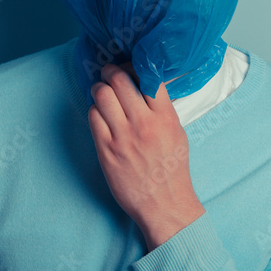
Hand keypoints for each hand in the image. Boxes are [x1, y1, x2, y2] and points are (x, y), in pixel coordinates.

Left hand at [88, 62, 204, 251]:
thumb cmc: (172, 169)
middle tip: (109, 73)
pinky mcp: (106, 150)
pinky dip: (94, 110)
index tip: (130, 67)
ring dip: (99, 88)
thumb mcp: (177, 133)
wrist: (163, 204)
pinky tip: (100, 114)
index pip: (147, 77)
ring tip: (102, 92)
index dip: (135, 67)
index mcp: (165, 117)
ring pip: (102, 95)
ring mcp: (122, 137)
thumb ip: (162, 110)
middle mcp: (143, 124)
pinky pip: (93, 117)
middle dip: (111, 71)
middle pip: (119, 80)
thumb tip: (145, 86)